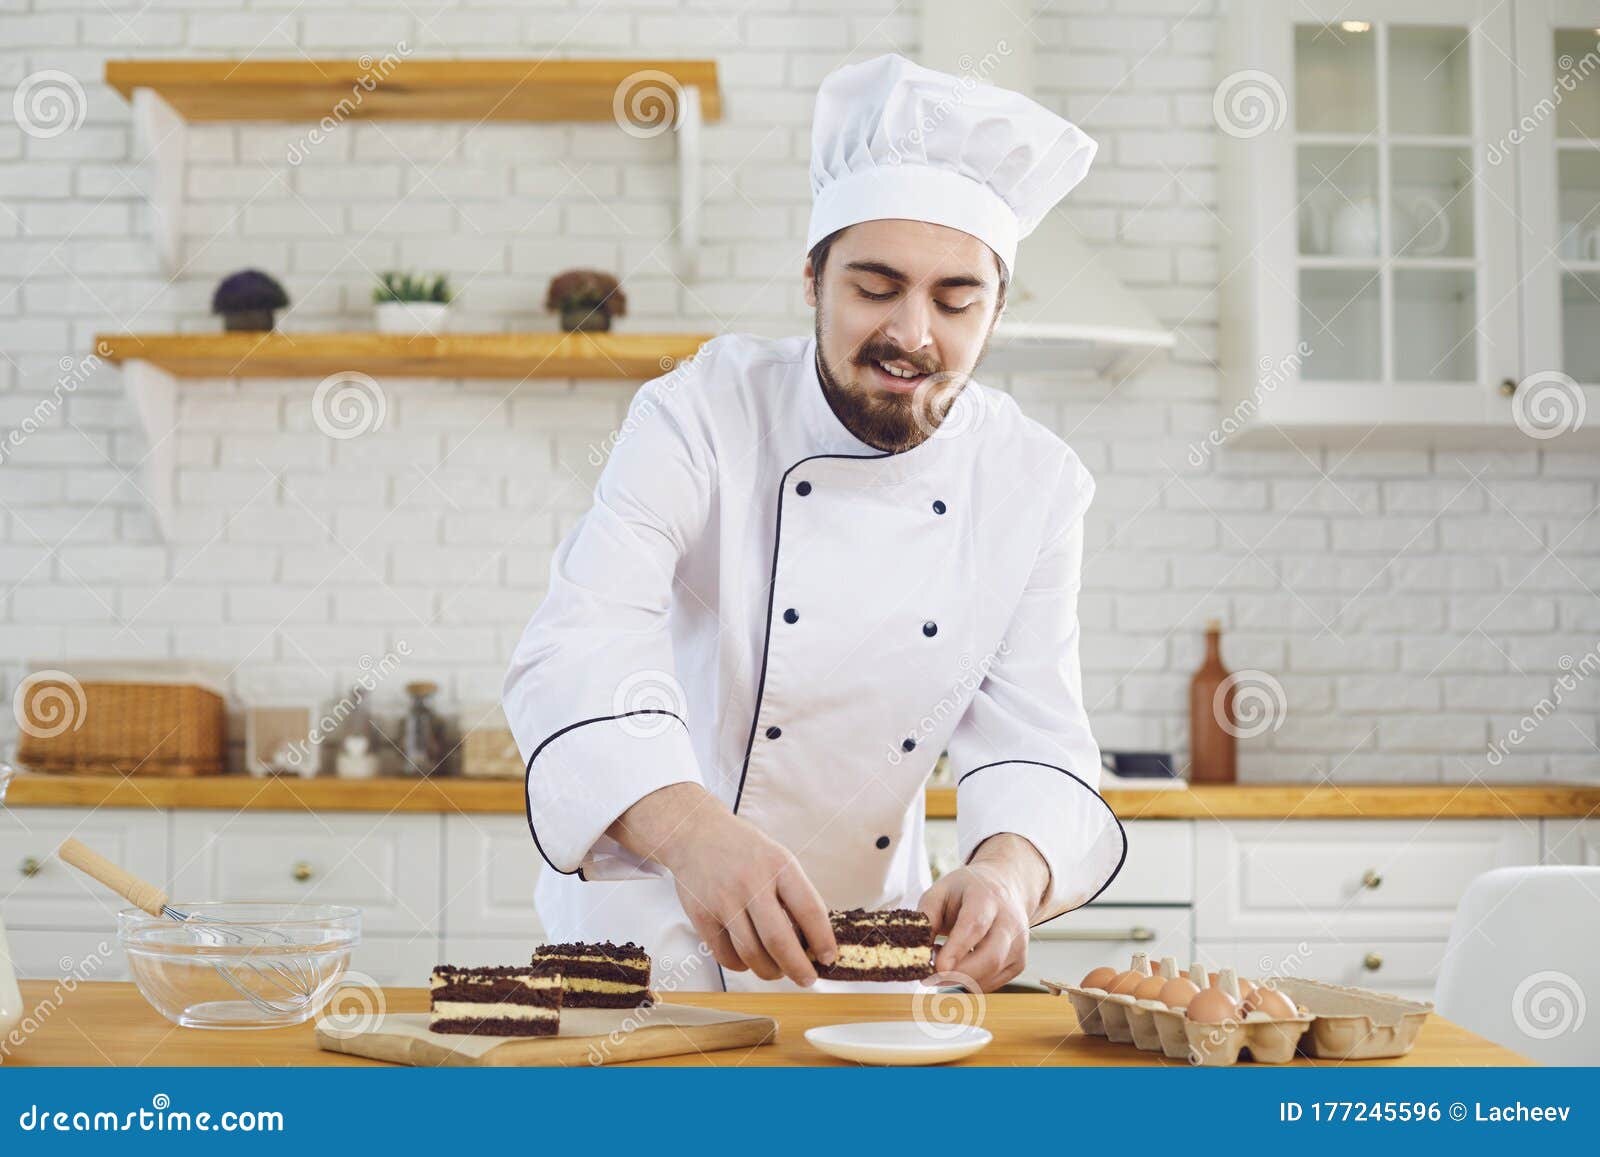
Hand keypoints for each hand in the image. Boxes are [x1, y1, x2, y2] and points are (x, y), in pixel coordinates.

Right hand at [609, 784, 836, 984]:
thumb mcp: (778, 859)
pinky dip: (742, 966)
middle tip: (807, 979)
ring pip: (752, 954)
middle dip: (798, 969)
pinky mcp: (702, 916)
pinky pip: (726, 956)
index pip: (809, 910)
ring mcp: (724, 900)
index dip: (822, 940)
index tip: (828, 958)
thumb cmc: (746, 851)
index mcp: (779, 866)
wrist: (695, 833)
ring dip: (770, 972)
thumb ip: (795, 894)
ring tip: (778, 971)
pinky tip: (749, 960)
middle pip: (779, 941)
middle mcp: (751, 882)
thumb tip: (814, 941)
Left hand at [917, 833, 1047, 991]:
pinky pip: (992, 983)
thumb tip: (917, 950)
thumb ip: (926, 917)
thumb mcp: (940, 892)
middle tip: (928, 977)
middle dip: (958, 975)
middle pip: (990, 957)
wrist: (1003, 887)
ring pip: (992, 974)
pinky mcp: (1019, 962)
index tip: (936, 968)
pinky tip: (959, 964)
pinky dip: (970, 981)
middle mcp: (1009, 921)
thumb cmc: (966, 891)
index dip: (956, 949)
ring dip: (960, 978)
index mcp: (987, 897)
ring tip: (941, 960)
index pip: (975, 925)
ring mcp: (1019, 944)